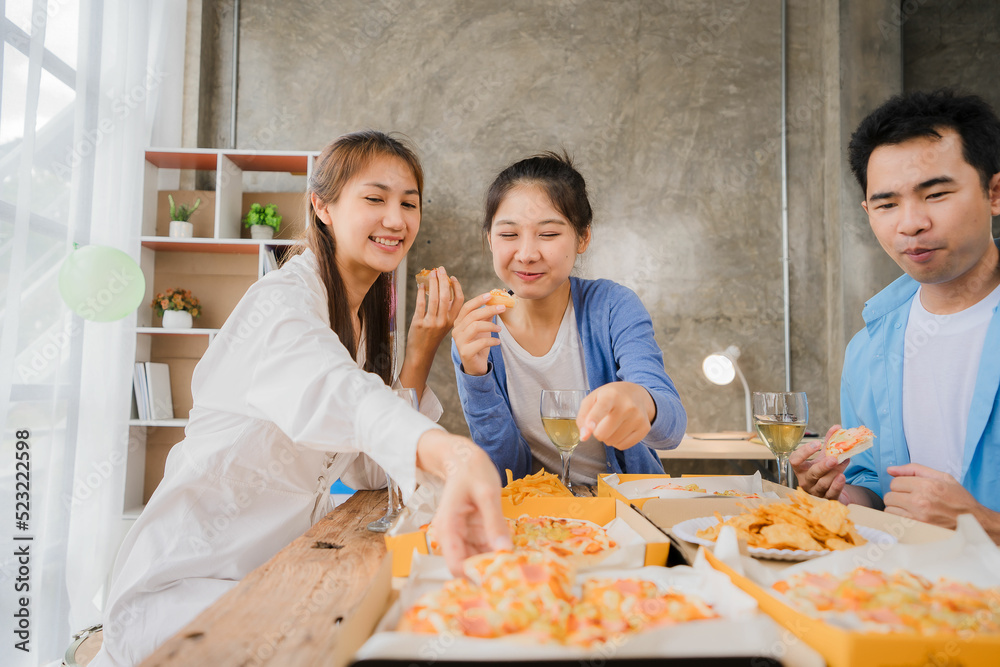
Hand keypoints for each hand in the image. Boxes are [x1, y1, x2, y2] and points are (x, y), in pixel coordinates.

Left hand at [405, 267, 463, 358]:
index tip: (452, 277)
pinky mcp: (419, 323)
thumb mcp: (444, 325)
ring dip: (433, 283)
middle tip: (440, 269)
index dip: (456, 287)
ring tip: (431, 273)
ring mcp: (432, 323)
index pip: (460, 300)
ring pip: (434, 298)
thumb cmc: (432, 336)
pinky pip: (421, 304)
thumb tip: (444, 288)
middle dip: (443, 280)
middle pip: (446, 296)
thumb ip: (447, 310)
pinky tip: (421, 286)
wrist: (421, 353)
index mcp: (452, 320)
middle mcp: (444, 321)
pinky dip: (421, 293)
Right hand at [416, 431, 511, 575]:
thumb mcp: (487, 494)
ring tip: (517, 562)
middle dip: (489, 570)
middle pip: (467, 566)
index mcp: (449, 528)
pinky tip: (511, 550)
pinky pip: (483, 549)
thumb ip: (494, 523)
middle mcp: (451, 536)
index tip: (501, 574)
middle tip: (516, 570)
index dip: (476, 574)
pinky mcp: (471, 533)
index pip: (456, 566)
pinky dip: (495, 551)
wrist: (464, 459)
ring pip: (477, 559)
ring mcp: (461, 535)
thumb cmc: (472, 472)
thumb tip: (503, 551)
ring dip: (494, 562)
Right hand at [452, 292, 505, 376]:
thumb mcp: (483, 328)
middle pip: (472, 315)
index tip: (490, 295)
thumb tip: (496, 301)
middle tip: (503, 308)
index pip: (466, 307)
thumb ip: (486, 316)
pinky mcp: (465, 352)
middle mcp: (456, 330)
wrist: (475, 366)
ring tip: (500, 329)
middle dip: (489, 309)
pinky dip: (492, 340)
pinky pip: (481, 342)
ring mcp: (459, 342)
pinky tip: (498, 341)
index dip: (478, 300)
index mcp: (459, 322)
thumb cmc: (478, 345)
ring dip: (491, 325)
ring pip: (475, 326)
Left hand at [576, 382, 654, 449]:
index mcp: (611, 395)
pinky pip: (622, 446)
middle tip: (602, 422)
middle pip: (602, 433)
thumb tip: (584, 436)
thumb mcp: (593, 398)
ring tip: (613, 424)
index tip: (589, 428)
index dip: (593, 419)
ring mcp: (638, 417)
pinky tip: (621, 429)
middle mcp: (627, 405)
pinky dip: (618, 441)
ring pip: (612, 441)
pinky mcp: (645, 428)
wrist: (637, 394)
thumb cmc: (611, 397)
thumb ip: (583, 416)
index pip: (602, 408)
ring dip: (608, 437)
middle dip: (597, 432)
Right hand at [790, 424, 850, 501]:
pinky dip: (837, 485)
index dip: (804, 452)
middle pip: (811, 474)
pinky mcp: (827, 500)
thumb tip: (837, 427)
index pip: (795, 460)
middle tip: (833, 458)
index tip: (816, 443)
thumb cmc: (824, 472)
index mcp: (801, 469)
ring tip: (844, 462)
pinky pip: (831, 493)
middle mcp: (805, 481)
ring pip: (823, 483)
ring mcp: (816, 491)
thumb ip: (829, 443)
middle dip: (822, 466)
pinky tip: (842, 477)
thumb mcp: (824, 457)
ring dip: (835, 472)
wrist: (831, 492)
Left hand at [884, 463, 980, 529]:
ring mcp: (918, 518)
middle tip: (911, 499)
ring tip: (912, 509)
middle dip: (898, 496)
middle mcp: (920, 501)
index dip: (902, 485)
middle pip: (889, 496)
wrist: (973, 521)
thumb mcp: (942, 477)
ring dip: (898, 509)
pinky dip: (900, 520)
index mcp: (926, 486)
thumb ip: (914, 469)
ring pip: (889, 510)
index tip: (911, 489)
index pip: (895, 482)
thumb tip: (891, 469)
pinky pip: (895, 522)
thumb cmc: (958, 499)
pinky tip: (911, 518)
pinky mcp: (917, 530)